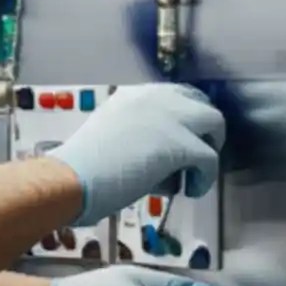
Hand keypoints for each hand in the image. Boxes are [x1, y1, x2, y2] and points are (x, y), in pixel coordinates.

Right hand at [47, 84, 225, 225]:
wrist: (71, 178)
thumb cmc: (81, 167)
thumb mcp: (110, 133)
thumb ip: (136, 133)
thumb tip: (157, 153)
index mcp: (135, 94)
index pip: (177, 95)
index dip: (187, 118)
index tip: (186, 139)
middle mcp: (155, 97)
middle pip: (202, 103)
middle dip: (206, 130)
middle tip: (197, 157)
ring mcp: (169, 118)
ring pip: (214, 123)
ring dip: (209, 150)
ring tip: (194, 175)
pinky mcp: (180, 144)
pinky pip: (209, 158)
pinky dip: (205, 178)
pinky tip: (190, 191)